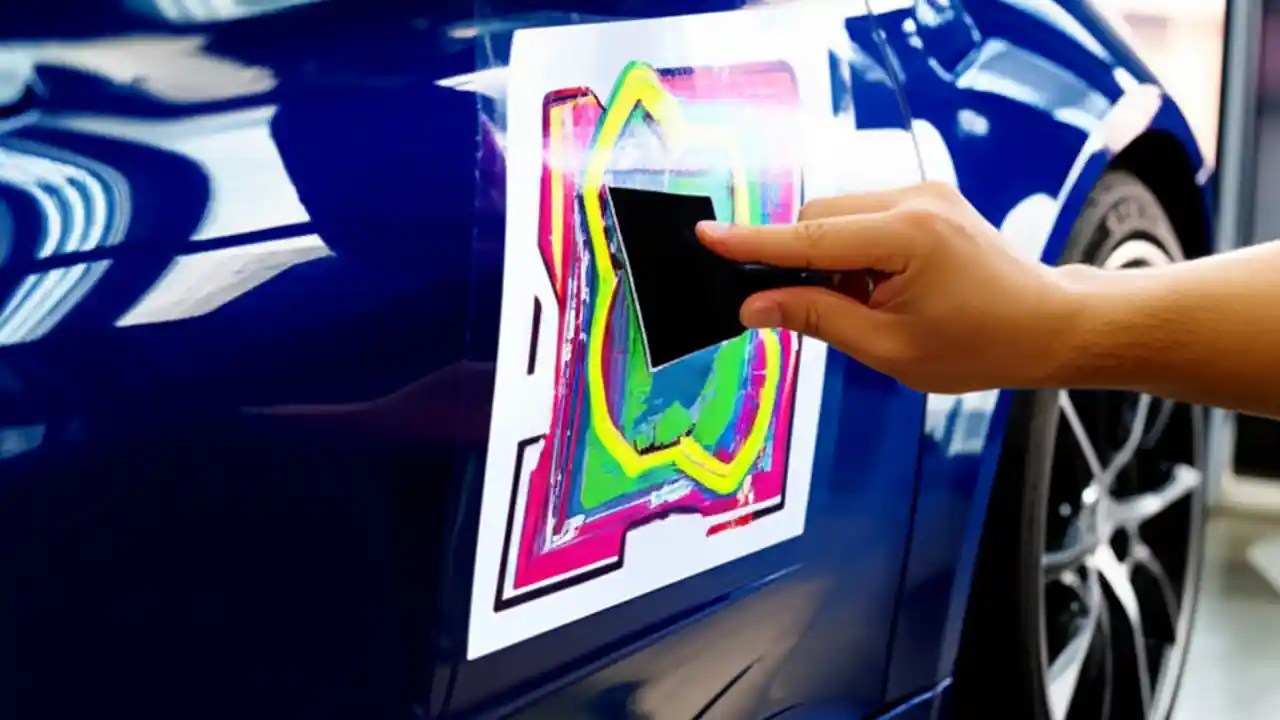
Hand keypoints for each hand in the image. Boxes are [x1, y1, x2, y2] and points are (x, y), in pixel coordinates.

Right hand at [696, 182, 1085, 392]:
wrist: (1046, 323)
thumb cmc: (979, 346)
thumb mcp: (888, 348)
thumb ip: (816, 318)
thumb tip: (754, 305)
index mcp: (907, 237)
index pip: (810, 237)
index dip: (753, 242)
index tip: (706, 237)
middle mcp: (913, 200)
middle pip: (818, 217)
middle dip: (798, 260)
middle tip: (805, 311)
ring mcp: (922, 193)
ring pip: (836, 215)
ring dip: (827, 258)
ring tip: (864, 306)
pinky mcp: (925, 198)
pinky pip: (862, 216)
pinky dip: (851, 252)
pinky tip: (877, 288)